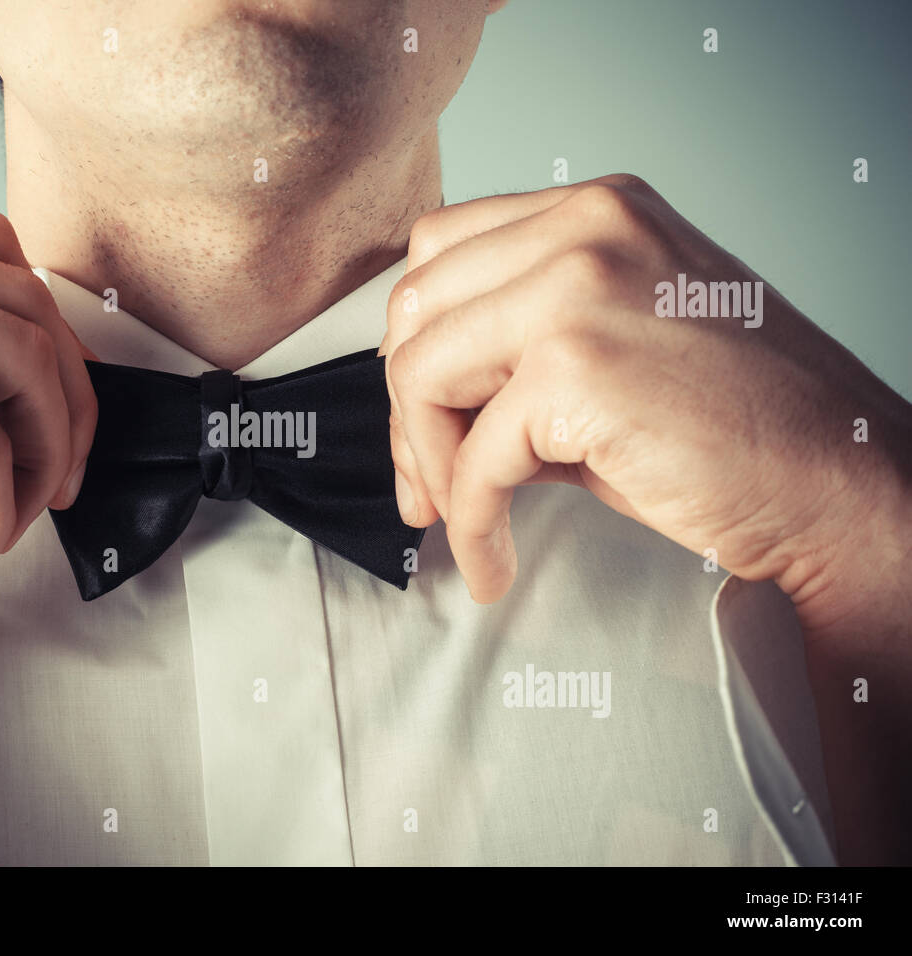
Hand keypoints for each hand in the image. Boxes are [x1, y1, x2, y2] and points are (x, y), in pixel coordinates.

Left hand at [382, 174, 911, 627]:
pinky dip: (469, 519)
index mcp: (595, 211)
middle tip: (426, 487)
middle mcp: (584, 227)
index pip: (440, 254)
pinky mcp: (578, 369)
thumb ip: (518, 347)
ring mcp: (579, 287)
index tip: (425, 420)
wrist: (840, 484)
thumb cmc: (737, 428)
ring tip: (455, 520)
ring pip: (419, 371)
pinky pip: (472, 456)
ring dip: (425, 461)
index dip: (415, 344)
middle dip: (406, 411)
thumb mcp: (615, 349)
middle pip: (416, 310)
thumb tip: (419, 404)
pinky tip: (490, 560)